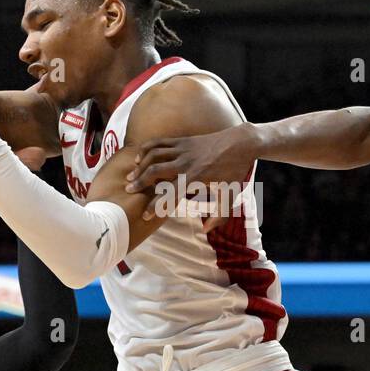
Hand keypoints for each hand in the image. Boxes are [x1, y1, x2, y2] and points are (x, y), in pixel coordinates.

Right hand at [124, 123, 256, 220]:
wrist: (240, 143)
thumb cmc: (235, 171)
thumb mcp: (231, 196)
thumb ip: (219, 215)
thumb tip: (206, 230)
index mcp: (196, 178)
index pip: (170, 194)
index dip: (156, 206)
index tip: (146, 215)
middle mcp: (186, 163)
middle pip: (155, 171)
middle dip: (140, 182)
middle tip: (129, 192)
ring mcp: (183, 149)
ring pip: (154, 155)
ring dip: (140, 165)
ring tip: (130, 176)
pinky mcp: (182, 140)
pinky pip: (159, 142)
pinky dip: (146, 149)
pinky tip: (139, 158)